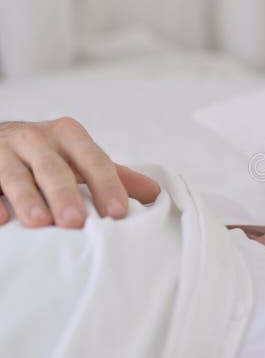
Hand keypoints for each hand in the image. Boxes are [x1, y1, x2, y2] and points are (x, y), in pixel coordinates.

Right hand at [0, 117, 160, 227]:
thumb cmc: (49, 155)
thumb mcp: (80, 158)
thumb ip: (115, 175)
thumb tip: (155, 193)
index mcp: (68, 135)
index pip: (93, 160)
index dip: (107, 185)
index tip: (118, 213)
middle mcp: (35, 138)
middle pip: (52, 168)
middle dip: (64, 194)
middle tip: (75, 222)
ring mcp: (3, 151)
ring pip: (14, 175)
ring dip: (26, 198)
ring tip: (39, 222)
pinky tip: (0, 220)